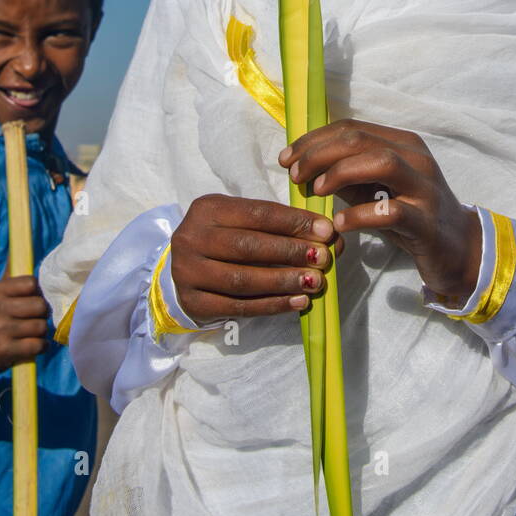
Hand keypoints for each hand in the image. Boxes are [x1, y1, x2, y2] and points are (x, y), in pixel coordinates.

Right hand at [0, 277, 49, 389]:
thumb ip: (12, 275)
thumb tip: (18, 247)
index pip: (32, 283)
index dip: (38, 293)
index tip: (31, 300)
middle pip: (40, 306)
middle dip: (42, 314)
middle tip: (34, 318)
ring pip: (41, 327)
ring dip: (42, 332)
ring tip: (31, 333)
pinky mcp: (4, 350)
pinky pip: (38, 345)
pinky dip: (41, 347)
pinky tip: (32, 345)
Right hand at [170, 194, 343, 324]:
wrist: (185, 270)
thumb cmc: (224, 240)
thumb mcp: (244, 222)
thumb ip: (282, 226)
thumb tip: (330, 237)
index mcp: (208, 209)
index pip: (257, 214)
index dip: (294, 222)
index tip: (326, 230)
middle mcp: (192, 238)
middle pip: (249, 246)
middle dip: (291, 252)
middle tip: (323, 258)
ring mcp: (188, 273)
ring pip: (243, 279)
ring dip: (284, 281)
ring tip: (314, 282)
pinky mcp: (194, 303)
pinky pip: (239, 306)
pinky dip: (273, 305)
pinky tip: (298, 302)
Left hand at [278, 119, 481, 298]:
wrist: (457, 249)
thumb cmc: (410, 215)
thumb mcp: (375, 189)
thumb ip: (346, 175)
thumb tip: (304, 166)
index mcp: (402, 143)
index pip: (351, 128)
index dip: (314, 140)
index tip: (287, 158)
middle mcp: (415, 158)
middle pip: (360, 140)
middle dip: (318, 153)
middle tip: (294, 175)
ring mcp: (424, 188)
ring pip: (381, 162)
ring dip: (339, 173)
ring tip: (316, 190)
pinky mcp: (426, 221)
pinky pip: (390, 211)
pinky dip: (359, 214)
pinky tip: (340, 223)